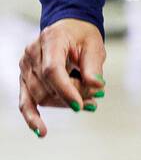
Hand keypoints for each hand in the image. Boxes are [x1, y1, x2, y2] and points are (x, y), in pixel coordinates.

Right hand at [19, 19, 105, 137]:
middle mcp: (32, 53)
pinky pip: (25, 102)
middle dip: (73, 95)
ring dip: (64, 103)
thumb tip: (96, 87)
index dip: (66, 90)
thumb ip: (93, 66)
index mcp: (50, 39)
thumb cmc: (82, 36)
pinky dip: (32, 117)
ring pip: (41, 97)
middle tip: (95, 97)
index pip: (52, 70)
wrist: (69, 29)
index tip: (81, 105)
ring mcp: (25, 66)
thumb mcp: (94, 45)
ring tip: (88, 102)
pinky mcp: (25, 78)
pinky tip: (41, 131)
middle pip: (49, 86)